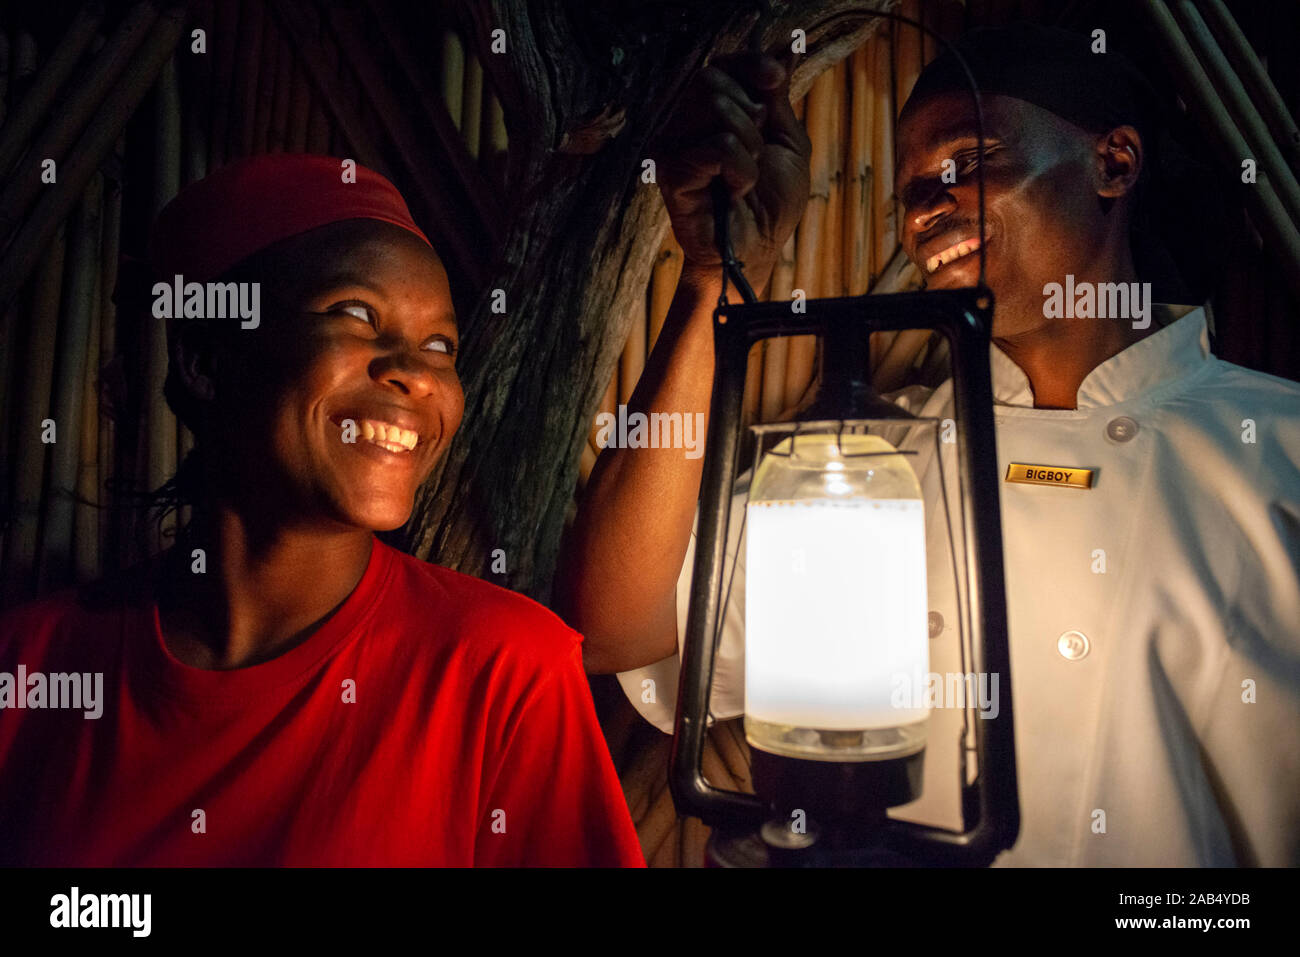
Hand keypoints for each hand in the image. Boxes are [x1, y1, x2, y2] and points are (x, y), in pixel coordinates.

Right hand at [655, 51, 810, 286]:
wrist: (757, 249)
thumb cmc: (769, 202)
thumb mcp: (786, 141)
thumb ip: (777, 98)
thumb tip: (784, 52)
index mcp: (708, 113)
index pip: (720, 65)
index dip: (749, 64)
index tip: (774, 80)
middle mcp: (683, 125)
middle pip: (712, 80)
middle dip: (752, 116)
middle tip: (755, 154)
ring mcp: (672, 148)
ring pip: (717, 109)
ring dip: (750, 147)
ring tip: (744, 178)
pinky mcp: (671, 174)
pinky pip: (719, 147)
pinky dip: (741, 171)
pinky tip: (734, 192)